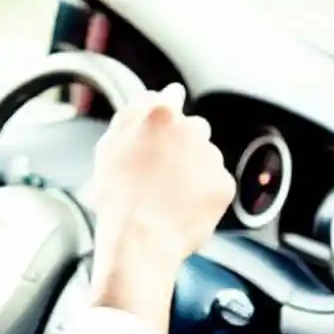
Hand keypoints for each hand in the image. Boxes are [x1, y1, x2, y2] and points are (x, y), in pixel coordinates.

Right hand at [86, 83, 234, 333]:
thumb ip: (134, 113)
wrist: (140, 240)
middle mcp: (192, 130)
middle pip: (193, 128)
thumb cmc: (118, 196)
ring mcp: (211, 157)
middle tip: (160, 171)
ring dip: (193, 169)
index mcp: (161, 116)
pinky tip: (182, 206)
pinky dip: (203, 192)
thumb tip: (157, 94)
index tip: (164, 126)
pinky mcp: (224, 184)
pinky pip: (215, 182)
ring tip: (169, 195)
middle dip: (182, 144)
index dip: (166, 113)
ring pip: (206, 156)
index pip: (171, 98)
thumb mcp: (109, 147)